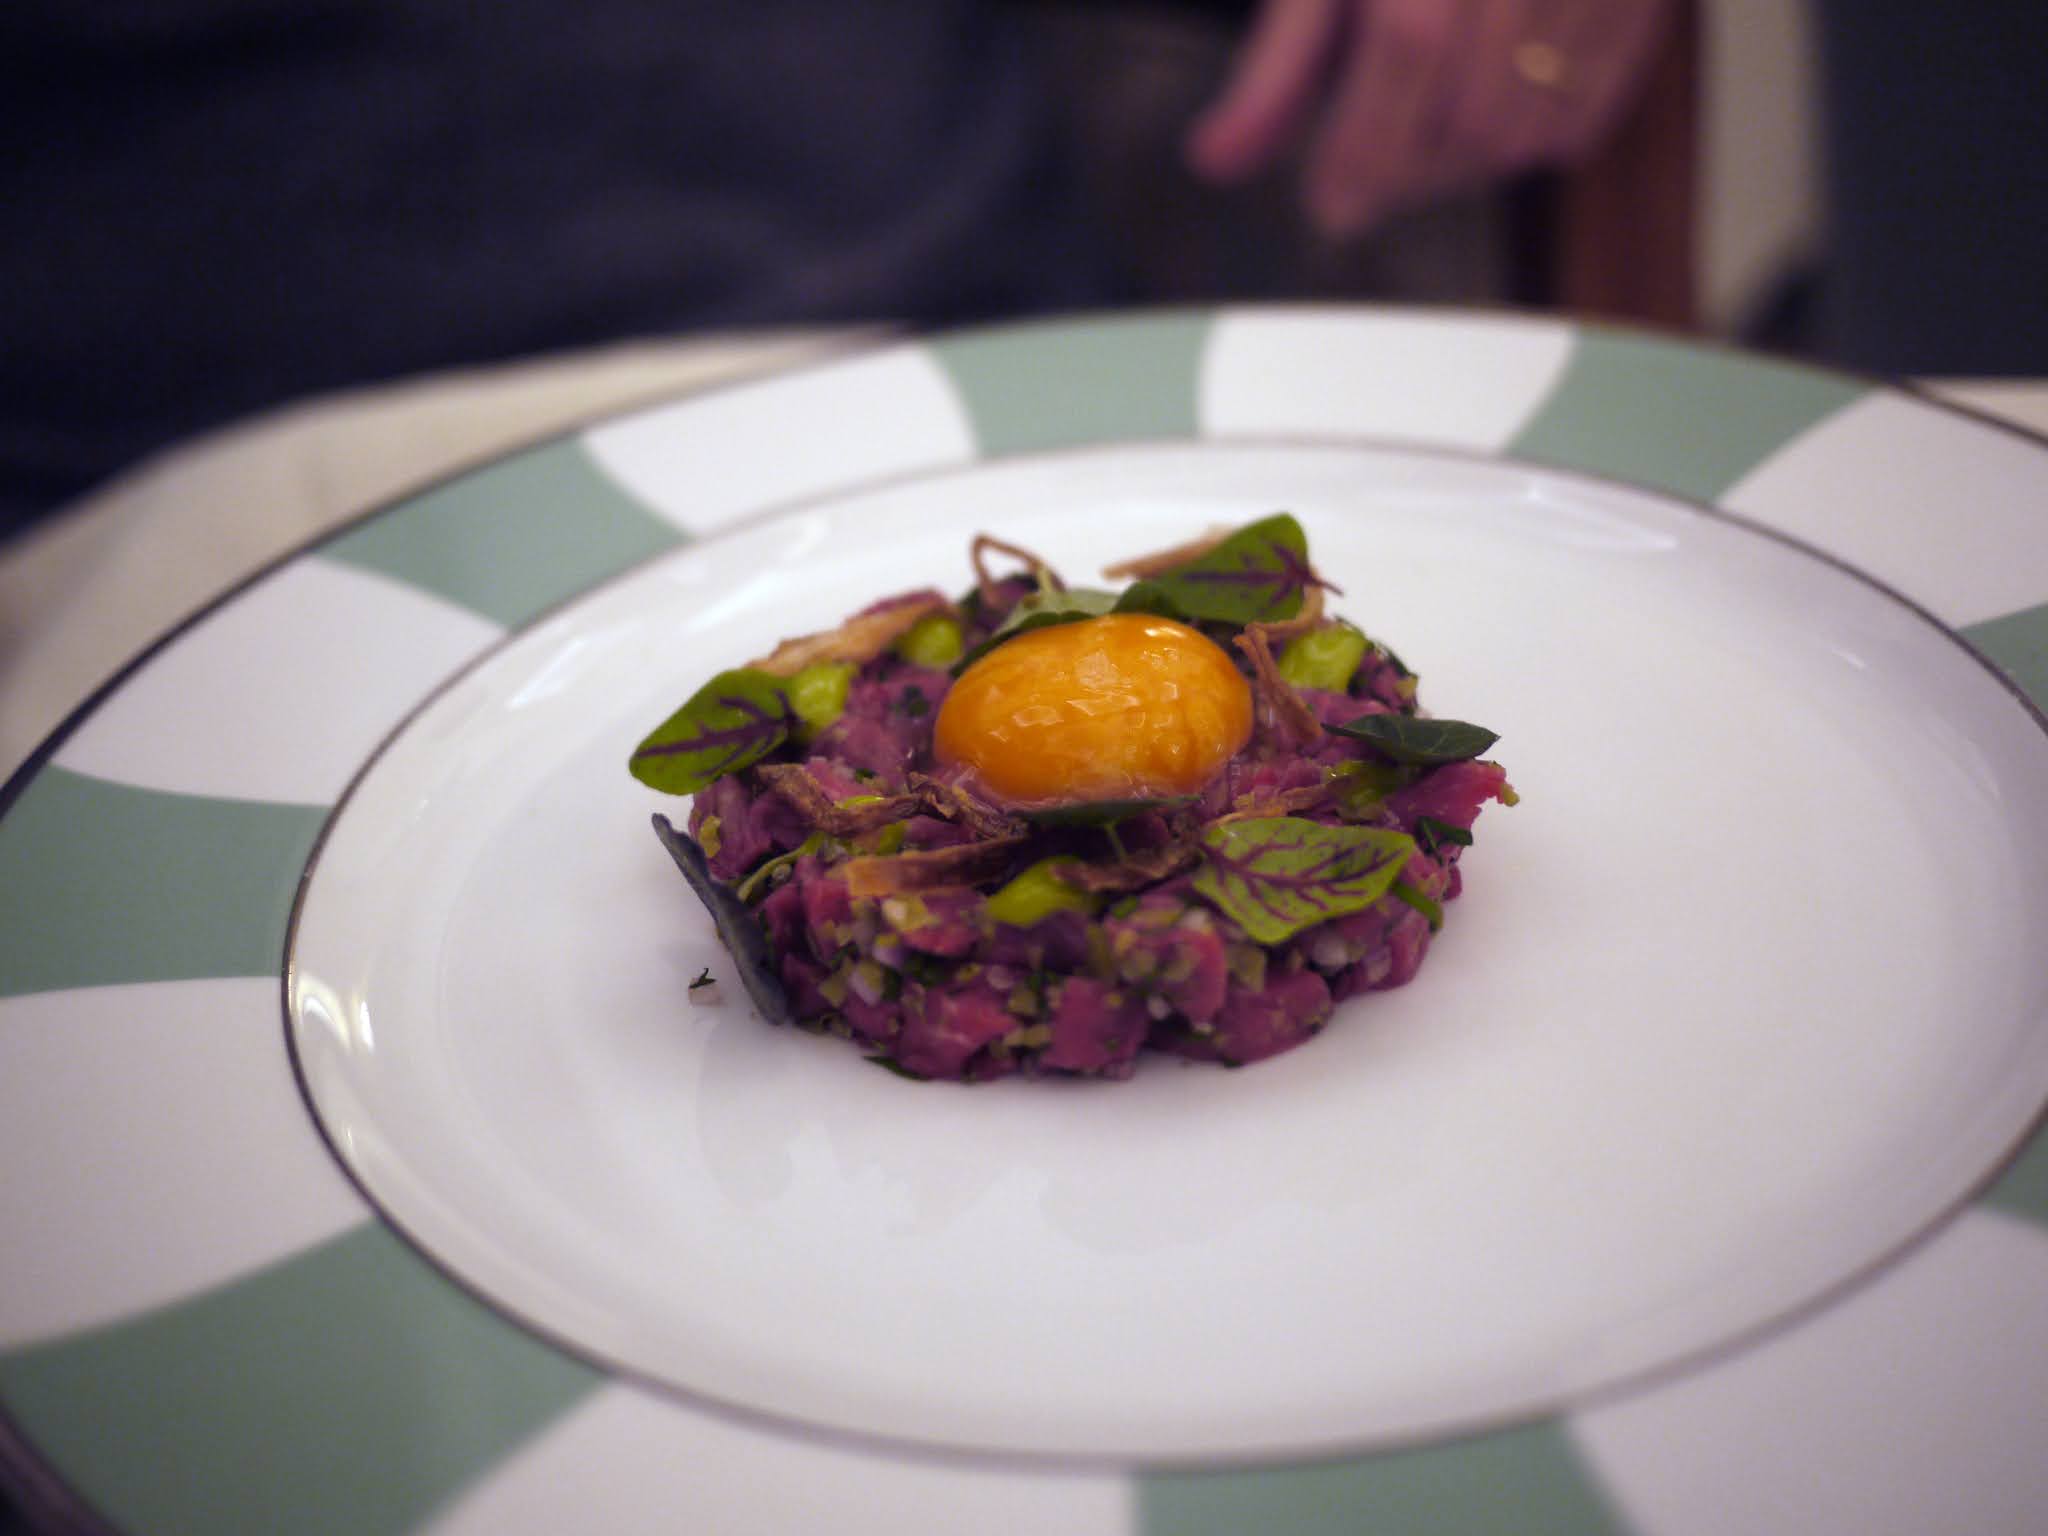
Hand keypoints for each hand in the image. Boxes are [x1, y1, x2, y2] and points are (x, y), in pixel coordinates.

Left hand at [1187, 0, 1675, 236]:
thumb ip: (1277, 66)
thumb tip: (1216, 162)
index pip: (1401, 70)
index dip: (1361, 153)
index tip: (1329, 202)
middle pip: (1469, 120)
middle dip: (1407, 172)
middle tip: (1367, 176)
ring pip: (1528, 131)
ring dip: (1464, 164)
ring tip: (1422, 141)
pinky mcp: (1639, 7)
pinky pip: (1587, 115)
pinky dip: (1533, 138)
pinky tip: (1489, 116)